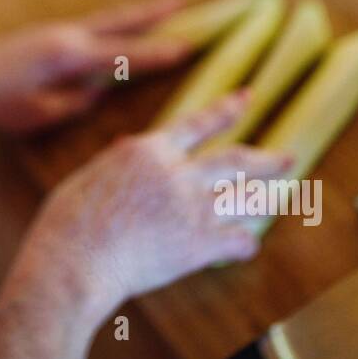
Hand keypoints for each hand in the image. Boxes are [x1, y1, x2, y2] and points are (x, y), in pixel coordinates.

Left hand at [0, 0, 193, 132]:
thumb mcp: (40, 113)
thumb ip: (75, 101)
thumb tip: (100, 88)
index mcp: (69, 56)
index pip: (124, 53)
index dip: (156, 52)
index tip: (188, 47)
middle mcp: (67, 35)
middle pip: (120, 21)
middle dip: (155, 12)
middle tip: (186, 1)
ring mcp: (56, 30)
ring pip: (107, 20)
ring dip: (136, 14)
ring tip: (166, 7)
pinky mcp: (47, 34)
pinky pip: (92, 26)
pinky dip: (114, 24)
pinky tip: (123, 29)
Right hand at [0, 92, 291, 358]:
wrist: (75, 260)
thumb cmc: (68, 222)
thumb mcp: (90, 176)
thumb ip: (117, 161)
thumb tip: (128, 145)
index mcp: (149, 151)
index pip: (198, 123)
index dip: (226, 110)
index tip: (248, 98)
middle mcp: (178, 174)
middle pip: (235, 160)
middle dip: (266, 158)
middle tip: (289, 157)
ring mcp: (192, 209)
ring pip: (245, 198)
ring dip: (268, 196)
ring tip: (287, 193)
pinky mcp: (198, 245)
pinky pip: (237, 240)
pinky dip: (246, 242)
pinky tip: (249, 244)